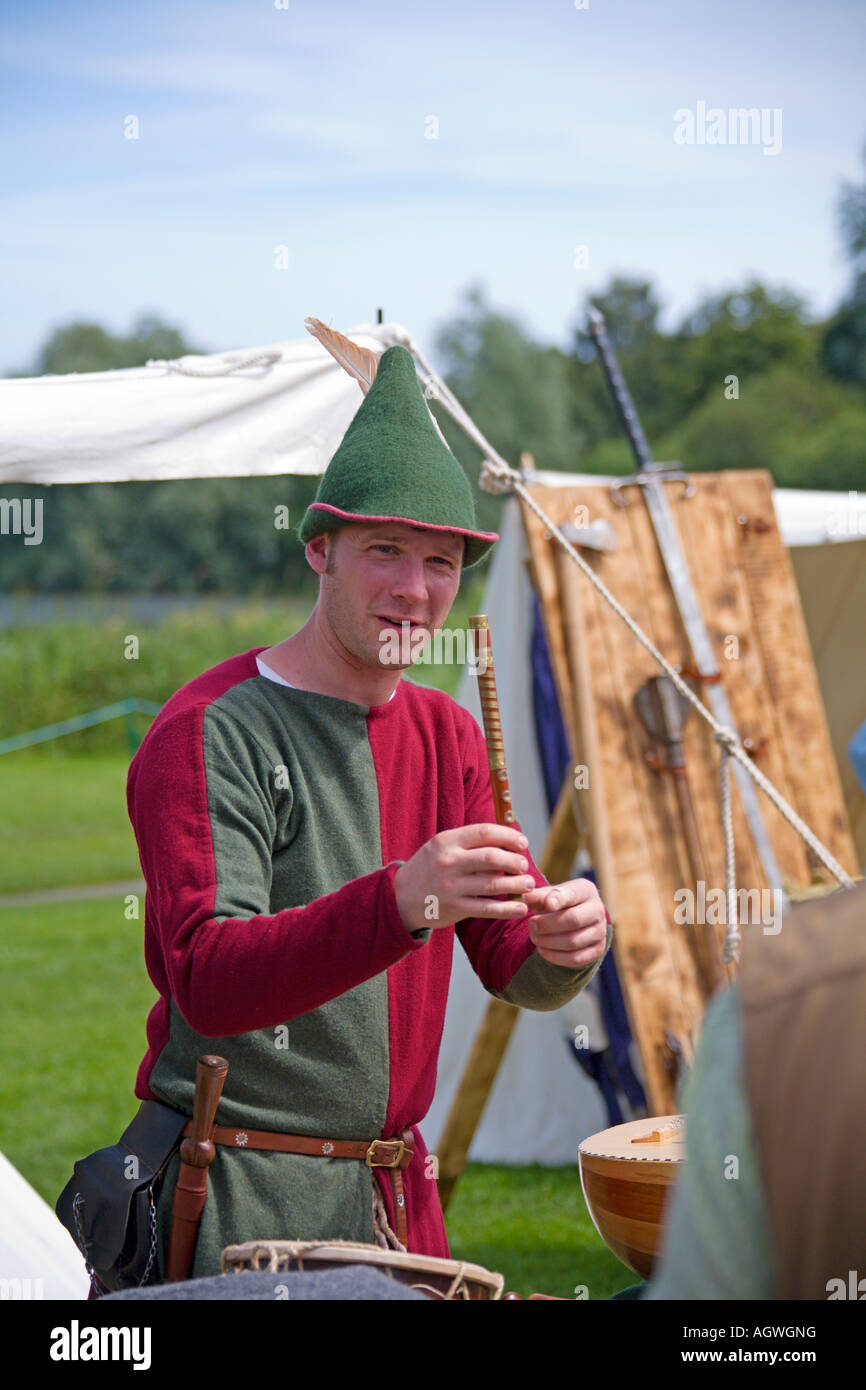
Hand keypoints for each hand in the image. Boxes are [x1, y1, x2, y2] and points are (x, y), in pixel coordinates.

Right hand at [394, 823, 534, 933]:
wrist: (400, 897)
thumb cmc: (429, 868)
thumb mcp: (441, 847)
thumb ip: (468, 842)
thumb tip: (507, 839)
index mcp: (446, 841)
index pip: (484, 832)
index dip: (508, 836)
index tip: (523, 842)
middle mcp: (448, 862)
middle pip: (491, 858)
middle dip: (515, 861)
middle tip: (524, 865)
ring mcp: (451, 887)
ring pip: (493, 884)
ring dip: (517, 885)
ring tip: (528, 884)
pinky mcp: (455, 909)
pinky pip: (487, 909)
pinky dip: (507, 910)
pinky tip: (520, 908)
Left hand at [521, 879, 607, 968]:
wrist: (574, 920)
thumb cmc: (557, 904)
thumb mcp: (547, 895)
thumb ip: (537, 896)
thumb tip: (527, 898)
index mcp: (586, 890)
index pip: (573, 894)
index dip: (559, 899)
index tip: (547, 904)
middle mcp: (598, 910)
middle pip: (573, 920)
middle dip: (547, 925)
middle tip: (531, 925)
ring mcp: (600, 931)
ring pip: (573, 942)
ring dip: (548, 942)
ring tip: (534, 937)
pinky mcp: (597, 950)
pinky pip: (575, 958)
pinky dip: (555, 956)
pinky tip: (542, 949)